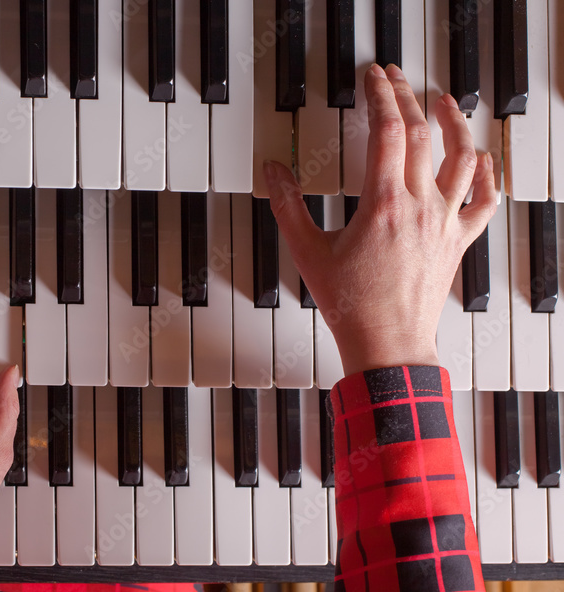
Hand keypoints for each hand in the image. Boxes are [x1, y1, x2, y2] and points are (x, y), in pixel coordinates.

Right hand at [264, 63, 496, 375]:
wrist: (387, 343)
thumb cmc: (351, 305)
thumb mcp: (307, 252)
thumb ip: (288, 207)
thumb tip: (274, 172)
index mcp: (383, 204)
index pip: (388, 131)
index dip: (380, 96)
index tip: (373, 79)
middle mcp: (420, 207)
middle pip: (422, 134)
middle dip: (407, 97)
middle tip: (393, 79)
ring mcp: (444, 222)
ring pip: (464, 158)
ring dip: (455, 123)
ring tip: (443, 101)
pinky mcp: (457, 241)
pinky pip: (483, 201)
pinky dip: (486, 175)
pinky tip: (481, 160)